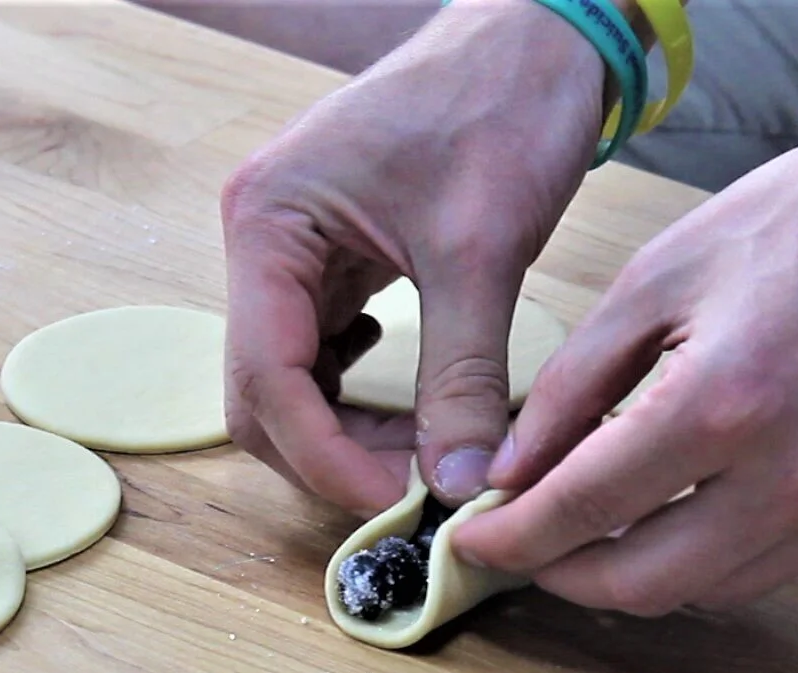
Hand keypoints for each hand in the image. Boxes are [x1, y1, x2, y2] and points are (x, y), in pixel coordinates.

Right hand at [220, 0, 606, 513]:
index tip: (394, 501)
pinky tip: (414, 393)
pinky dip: (362, 391)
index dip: (325, 455)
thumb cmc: (500, 107)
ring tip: (428, 447)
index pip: (266, 378)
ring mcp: (293, 249)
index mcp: (269, 222)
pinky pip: (323, 351)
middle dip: (332, 451)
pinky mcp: (331, 258)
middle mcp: (262, 238)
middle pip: (262, 392)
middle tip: (417, 487)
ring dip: (349, 428)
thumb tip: (458, 483)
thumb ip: (463, 376)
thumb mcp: (481, 253)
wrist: (535, 35)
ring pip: (291, 381)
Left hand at [453, 126, 797, 613]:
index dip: (514, 537)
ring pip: (714, 588)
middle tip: (528, 549)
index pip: (583, 508)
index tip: (475, 541)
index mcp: (723, 400)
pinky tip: (695, 504)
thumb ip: (578, 381)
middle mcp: (794, 475)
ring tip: (601, 529)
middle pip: (645, 584)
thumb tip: (516, 466)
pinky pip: (783, 560)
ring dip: (643, 572)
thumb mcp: (667, 271)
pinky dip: (719, 549)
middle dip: (566, 578)